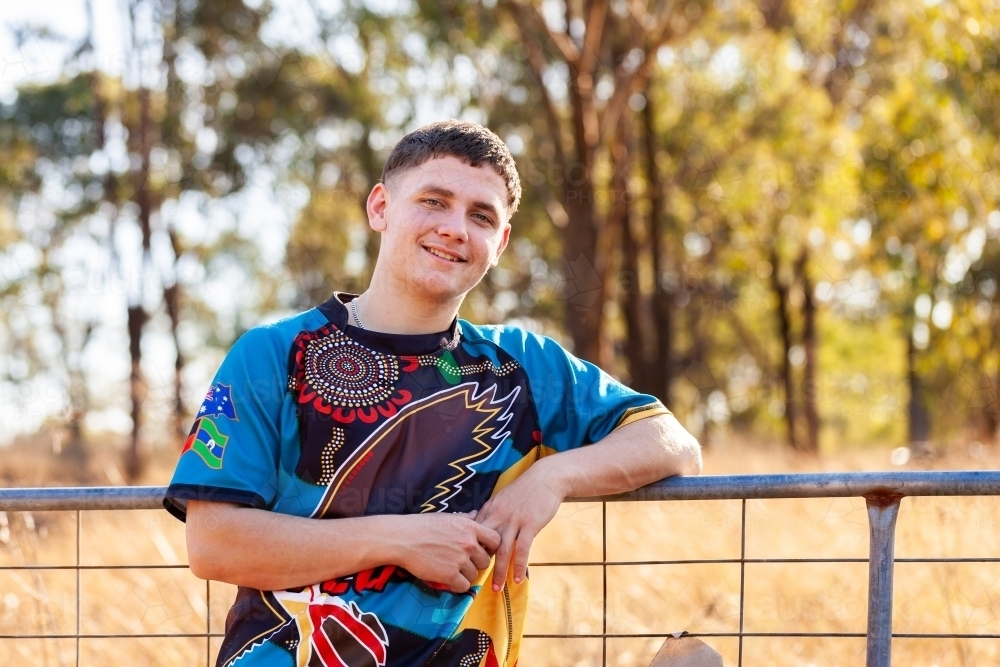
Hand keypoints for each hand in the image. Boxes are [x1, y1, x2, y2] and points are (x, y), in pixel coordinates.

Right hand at [390, 513, 500, 593]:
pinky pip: (464, 586)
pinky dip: (457, 585)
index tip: (480, 550)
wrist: (403, 539)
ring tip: (452, 569)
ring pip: (474, 574)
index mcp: (470, 527)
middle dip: (476, 563)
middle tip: (463, 562)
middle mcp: (468, 543)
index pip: (495, 540)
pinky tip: (449, 579)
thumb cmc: (422, 526)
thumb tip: (476, 514)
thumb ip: (466, 518)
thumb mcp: (448, 517)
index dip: (490, 547)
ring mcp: (460, 560)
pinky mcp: (450, 575)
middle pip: (486, 561)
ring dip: (465, 574)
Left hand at [475, 459, 566, 591]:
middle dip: (478, 566)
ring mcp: (514, 521)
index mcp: (490, 510)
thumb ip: (492, 515)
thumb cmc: (525, 490)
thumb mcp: (503, 499)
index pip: (474, 535)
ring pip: (502, 551)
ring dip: (499, 572)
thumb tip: (481, 530)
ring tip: (496, 589)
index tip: (466, 567)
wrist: (546, 478)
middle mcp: (498, 516)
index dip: (469, 552)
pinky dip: (520, 566)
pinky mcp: (530, 525)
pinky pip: (522, 550)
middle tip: (474, 583)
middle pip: (484, 545)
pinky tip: (519, 579)